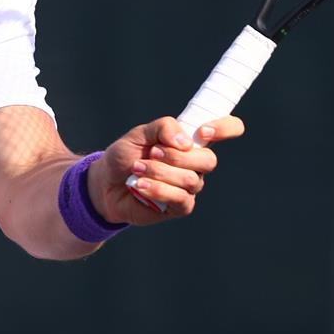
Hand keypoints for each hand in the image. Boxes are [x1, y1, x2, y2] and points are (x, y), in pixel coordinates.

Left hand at [88, 115, 244, 224]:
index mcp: (191, 140)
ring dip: (161, 172)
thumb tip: (185, 142)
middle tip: (152, 152)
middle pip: (209, 160)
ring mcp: (190, 186)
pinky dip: (158, 189)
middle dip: (178, 156)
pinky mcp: (180, 206)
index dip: (225, 128)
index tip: (203, 131)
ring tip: (138, 169)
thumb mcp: (138, 134)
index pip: (228, 129)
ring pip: (191, 179)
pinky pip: (180, 198)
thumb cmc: (125, 156)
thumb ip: (162, 128)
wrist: (105, 184)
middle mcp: (196, 163)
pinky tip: (140, 186)